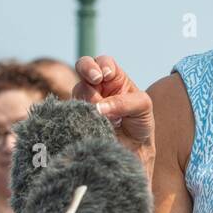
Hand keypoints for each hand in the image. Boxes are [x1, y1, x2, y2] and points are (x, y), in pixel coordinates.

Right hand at [72, 54, 154, 173]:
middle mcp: (96, 86)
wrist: (133, 150)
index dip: (101, 64)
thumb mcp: (142, 107)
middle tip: (96, 80)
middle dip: (88, 70)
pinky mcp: (76, 117)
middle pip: (84, 69)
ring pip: (77, 91)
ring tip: (104, 116)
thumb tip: (99, 108)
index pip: (103, 62)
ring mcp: (84, 101)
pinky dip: (80, 115)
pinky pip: (70, 111)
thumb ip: (124, 102)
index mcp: (113, 78)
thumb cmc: (139, 123)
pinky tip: (92, 124)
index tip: (105, 75)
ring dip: (90, 100)